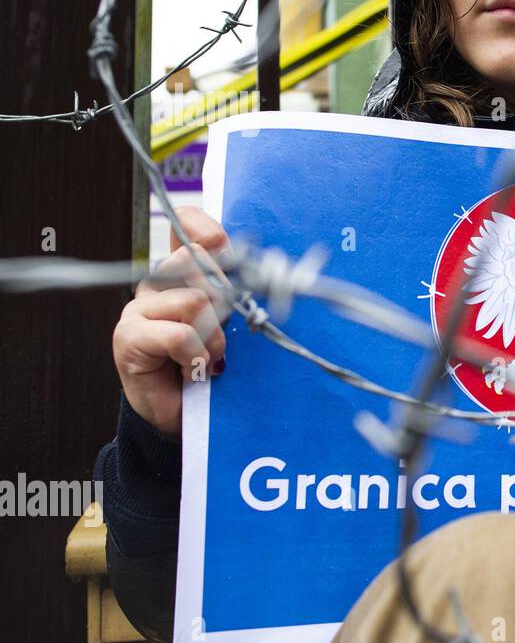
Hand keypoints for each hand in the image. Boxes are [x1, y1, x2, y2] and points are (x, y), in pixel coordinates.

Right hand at [112, 206, 234, 437]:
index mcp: (180, 273)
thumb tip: (259, 269)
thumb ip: (237, 291)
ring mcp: (138, 309)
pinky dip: (195, 357)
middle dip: (225, 298)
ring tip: (208, 360)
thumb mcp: (233, 322)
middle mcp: (155, 284)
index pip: (187, 226)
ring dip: (214, 338)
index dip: (210, 233)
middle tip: (224, 332)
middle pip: (197, 259)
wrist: (186, 416)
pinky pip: (179, 335)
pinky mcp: (128, 337)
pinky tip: (192, 372)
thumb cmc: (215, 366)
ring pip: (195, 300)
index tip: (230, 256)